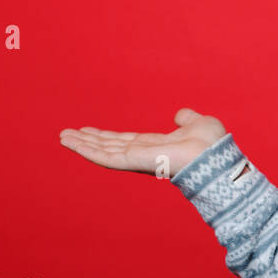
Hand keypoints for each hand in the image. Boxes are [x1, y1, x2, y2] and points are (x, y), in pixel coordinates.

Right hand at [59, 108, 227, 176]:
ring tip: (62, 137)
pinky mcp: (134, 163)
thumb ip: (187, 118)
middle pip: (109, 146)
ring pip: (103, 152)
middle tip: (66, 134)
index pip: (125, 141)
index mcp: (156, 146)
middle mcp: (144, 154)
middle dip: (88, 140)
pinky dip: (87, 150)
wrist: (215, 156)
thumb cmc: (212, 144)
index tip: (88, 130)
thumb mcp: (198, 123)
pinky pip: (106, 158)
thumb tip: (179, 115)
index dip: (106, 136)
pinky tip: (72, 144)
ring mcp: (138, 160)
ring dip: (82, 144)